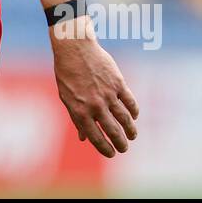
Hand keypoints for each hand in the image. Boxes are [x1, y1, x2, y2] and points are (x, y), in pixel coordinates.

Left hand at [50, 15, 138, 156]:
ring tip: (132, 136)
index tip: (112, 154)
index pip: (96, 137)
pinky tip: (134, 116)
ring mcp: (108, 94)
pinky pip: (130, 101)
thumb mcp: (66, 97)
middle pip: (113, 131)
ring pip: (124, 118)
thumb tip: (83, 138)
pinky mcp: (118, 83)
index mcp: (80, 111)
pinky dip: (134, 111)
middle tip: (124, 148)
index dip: (105, 148)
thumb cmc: (67, 73)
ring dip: (130, 130)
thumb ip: (76, 118)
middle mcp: (95, 105)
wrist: (74, 48)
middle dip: (121, 143)